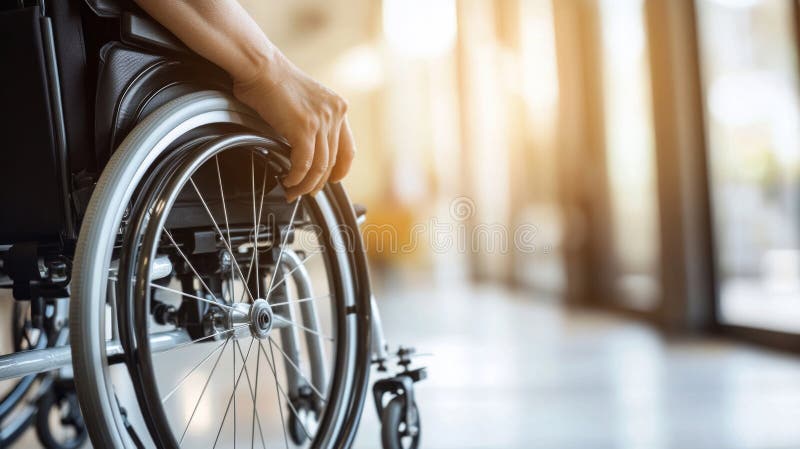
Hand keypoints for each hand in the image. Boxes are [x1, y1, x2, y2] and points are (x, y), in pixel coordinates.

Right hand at [233, 55, 355, 201]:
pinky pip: (304, 164)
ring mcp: (321, 121)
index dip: (341, 169)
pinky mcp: (304, 128)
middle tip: (306, 192)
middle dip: (319, 182)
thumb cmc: (272, 80)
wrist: (260, 66)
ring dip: (306, 184)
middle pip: (332, 161)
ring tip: (294, 191)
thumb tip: (304, 149)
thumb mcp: (303, 102)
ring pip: (320, 166)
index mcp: (338, 107)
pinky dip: (296, 177)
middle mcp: (335, 114)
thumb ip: (311, 122)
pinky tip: (288, 180)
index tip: (333, 180)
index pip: (348, 148)